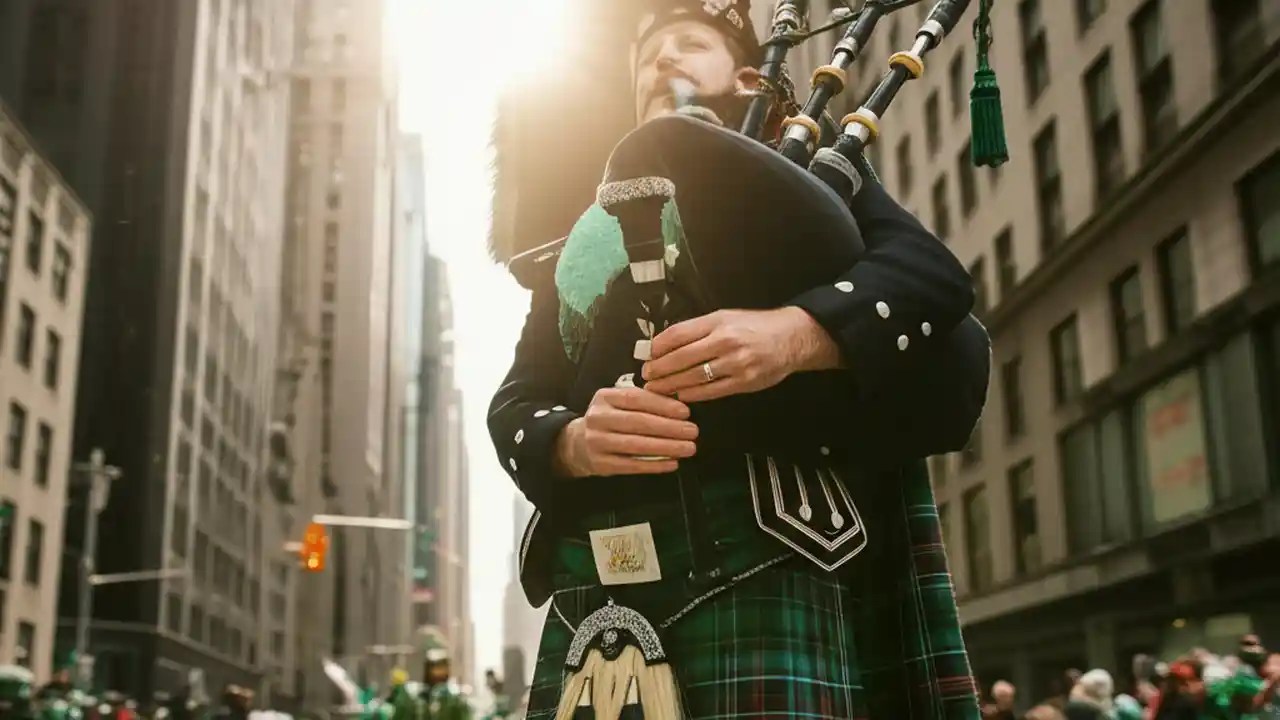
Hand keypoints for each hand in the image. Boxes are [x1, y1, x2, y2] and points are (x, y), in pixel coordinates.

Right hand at [553, 387, 697, 476]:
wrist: (577, 444)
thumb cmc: (608, 420)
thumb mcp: (618, 404)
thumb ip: (643, 401)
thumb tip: (679, 407)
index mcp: (605, 397)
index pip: (636, 398)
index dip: (662, 405)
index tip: (685, 412)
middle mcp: (598, 418)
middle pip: (638, 422)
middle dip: (669, 427)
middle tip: (693, 431)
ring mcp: (597, 442)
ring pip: (636, 445)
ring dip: (666, 447)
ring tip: (688, 448)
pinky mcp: (601, 464)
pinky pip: (632, 465)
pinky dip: (655, 465)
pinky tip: (672, 463)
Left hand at [640, 307, 841, 402]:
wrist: (791, 338)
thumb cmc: (754, 326)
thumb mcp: (725, 317)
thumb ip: (698, 329)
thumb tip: (666, 343)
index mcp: (717, 322)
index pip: (679, 334)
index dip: (658, 346)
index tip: (648, 355)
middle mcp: (725, 341)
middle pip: (682, 358)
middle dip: (659, 369)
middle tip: (646, 376)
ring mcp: (736, 364)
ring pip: (694, 377)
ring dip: (671, 385)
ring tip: (656, 389)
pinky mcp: (744, 382)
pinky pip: (711, 392)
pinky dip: (692, 395)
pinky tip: (680, 396)